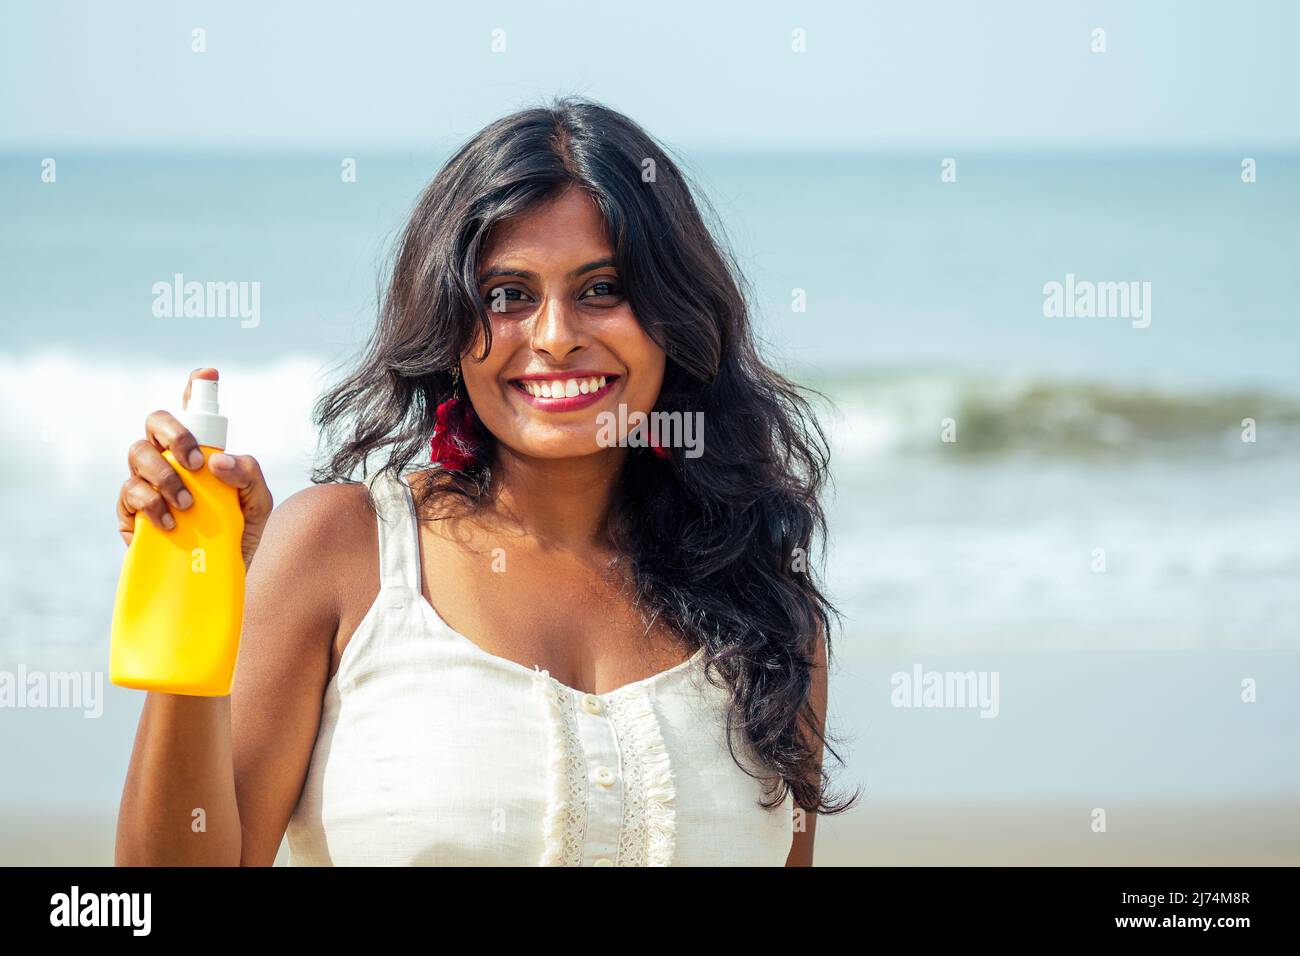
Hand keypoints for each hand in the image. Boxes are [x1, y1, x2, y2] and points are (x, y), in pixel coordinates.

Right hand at [116, 367, 272, 568]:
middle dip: (174, 433)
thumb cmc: (240, 532)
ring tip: (188, 504)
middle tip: (195, 463)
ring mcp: (146, 482)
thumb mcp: (259, 504)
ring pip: (138, 453)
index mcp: (200, 450)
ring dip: (164, 476)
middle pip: (155, 421)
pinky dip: (150, 504)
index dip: (195, 387)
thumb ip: (249, 475)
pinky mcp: (130, 512)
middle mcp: (169, 458)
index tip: (207, 376)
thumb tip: (217, 461)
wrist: (220, 576)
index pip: (192, 411)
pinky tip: (170, 523)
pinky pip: (129, 494)